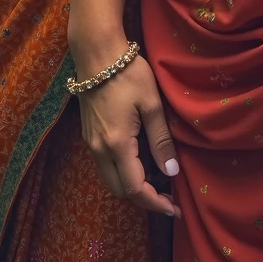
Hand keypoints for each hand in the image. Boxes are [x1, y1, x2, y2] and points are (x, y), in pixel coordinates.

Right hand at [76, 50, 179, 217]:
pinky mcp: (88, 135)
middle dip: (143, 199)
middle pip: (119, 191)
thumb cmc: (128, 74)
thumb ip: (161, 140)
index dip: (155, 203)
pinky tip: (139, 162)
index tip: (174, 209)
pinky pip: (104, 166)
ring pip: (109, 180)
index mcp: (117, 145)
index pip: (135, 188)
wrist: (97, 53)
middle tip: (167, 197)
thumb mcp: (151, 104)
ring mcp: (91, 143)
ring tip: (156, 182)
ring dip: (131, 187)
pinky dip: (121, 173)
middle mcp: (99, 150)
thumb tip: (171, 172)